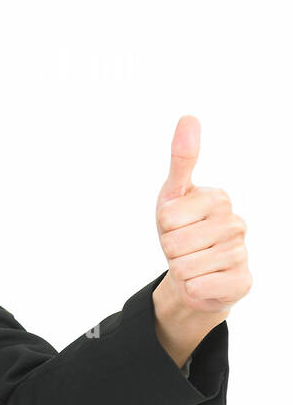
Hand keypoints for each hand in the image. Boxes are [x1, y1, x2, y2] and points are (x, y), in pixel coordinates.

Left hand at [152, 115, 250, 365]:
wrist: (192, 273)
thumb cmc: (181, 230)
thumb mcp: (173, 194)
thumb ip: (181, 159)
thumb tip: (189, 116)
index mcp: (219, 198)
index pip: (168, 216)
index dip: (163, 225)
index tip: (175, 225)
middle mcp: (236, 223)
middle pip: (175, 242)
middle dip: (169, 249)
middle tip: (182, 247)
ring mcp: (241, 254)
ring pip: (185, 267)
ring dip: (180, 269)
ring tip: (192, 262)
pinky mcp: (242, 282)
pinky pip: (199, 287)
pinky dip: (192, 288)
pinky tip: (203, 281)